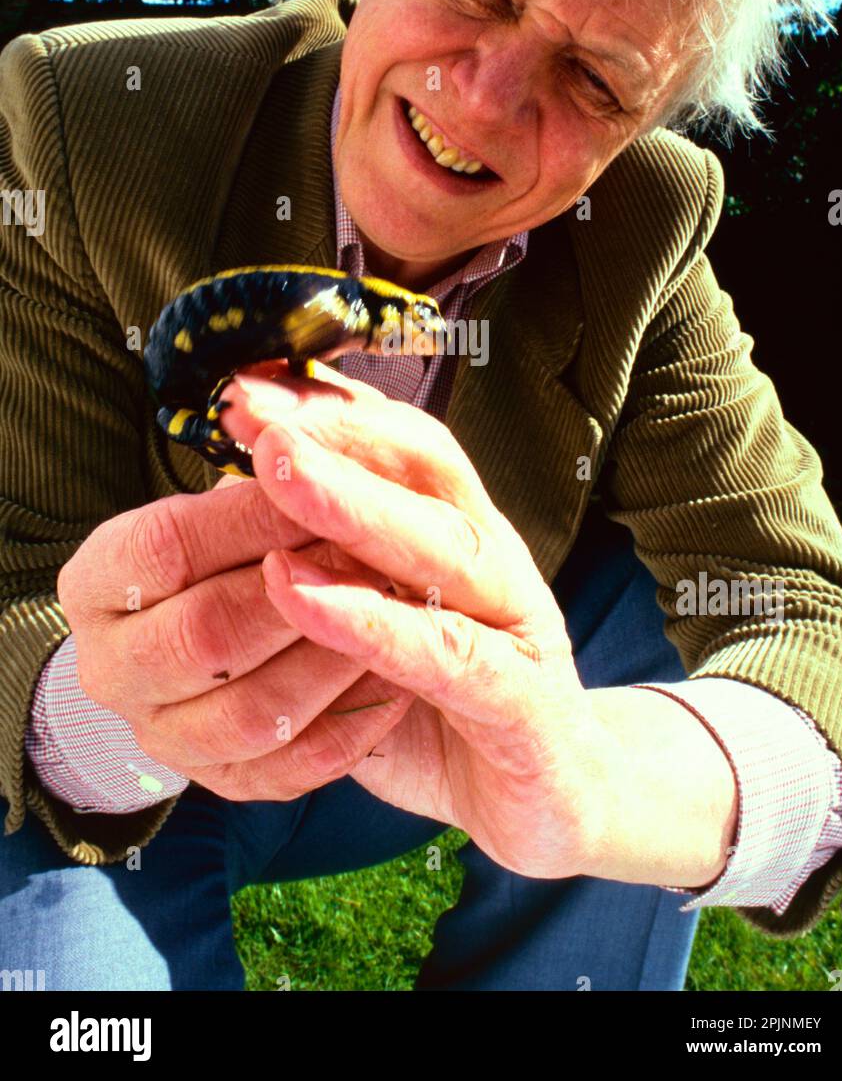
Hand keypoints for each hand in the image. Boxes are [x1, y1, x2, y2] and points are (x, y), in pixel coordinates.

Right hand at [55, 363, 416, 801]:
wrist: (254, 643)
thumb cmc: (259, 541)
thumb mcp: (255, 485)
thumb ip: (273, 440)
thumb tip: (273, 394)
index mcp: (101, 579)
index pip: (166, 545)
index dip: (252, 517)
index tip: (327, 484)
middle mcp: (113, 664)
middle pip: (208, 634)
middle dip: (308, 590)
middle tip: (385, 553)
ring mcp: (165, 733)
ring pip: (256, 713)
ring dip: (340, 659)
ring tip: (404, 614)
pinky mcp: (225, 784)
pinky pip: (289, 772)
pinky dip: (351, 729)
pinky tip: (398, 683)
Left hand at [216, 364, 610, 877]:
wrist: (560, 805)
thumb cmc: (451, 709)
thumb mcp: (381, 628)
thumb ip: (327, 569)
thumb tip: (230, 504)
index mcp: (459, 533)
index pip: (402, 444)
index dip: (329, 412)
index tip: (242, 393)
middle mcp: (492, 561)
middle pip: (425, 470)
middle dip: (337, 432)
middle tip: (254, 412)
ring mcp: (515, 625)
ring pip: (440, 545)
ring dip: (353, 504)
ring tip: (274, 470)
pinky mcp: (523, 702)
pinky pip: (447, 652)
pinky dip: (372, 621)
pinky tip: (301, 594)